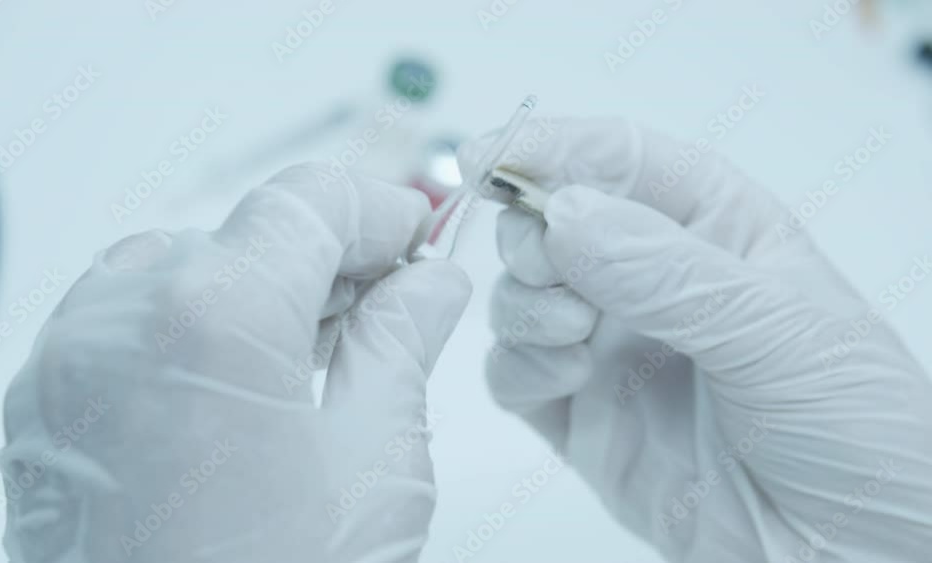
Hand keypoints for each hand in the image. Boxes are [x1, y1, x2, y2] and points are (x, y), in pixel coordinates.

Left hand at [0, 164, 471, 562]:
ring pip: (186, 268)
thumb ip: (403, 343)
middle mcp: (117, 320)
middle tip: (394, 302)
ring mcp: (68, 363)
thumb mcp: (376, 462)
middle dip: (329, 256)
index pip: (308, 200)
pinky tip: (254, 384)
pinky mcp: (48, 405)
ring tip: (330, 350)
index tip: (418, 238)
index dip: (380, 209)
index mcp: (210, 316)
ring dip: (264, 290)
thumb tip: (430, 283)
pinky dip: (200, 328)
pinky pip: (133, 322)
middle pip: (246, 231)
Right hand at [459, 118, 931, 561]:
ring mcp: (613, 348)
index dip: (551, 148)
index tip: (489, 156)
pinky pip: (516, 373)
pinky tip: (566, 378)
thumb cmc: (855, 429)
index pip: (622, 160)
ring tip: (575, 333)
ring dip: (526, 305)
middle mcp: (654, 281)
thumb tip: (566, 214)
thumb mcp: (777, 332)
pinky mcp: (582, 416)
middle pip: (554, 222)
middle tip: (546, 263)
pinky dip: (520, 366)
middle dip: (533, 235)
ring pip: (523, 296)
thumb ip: (668, 272)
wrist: (849, 556)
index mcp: (716, 229)